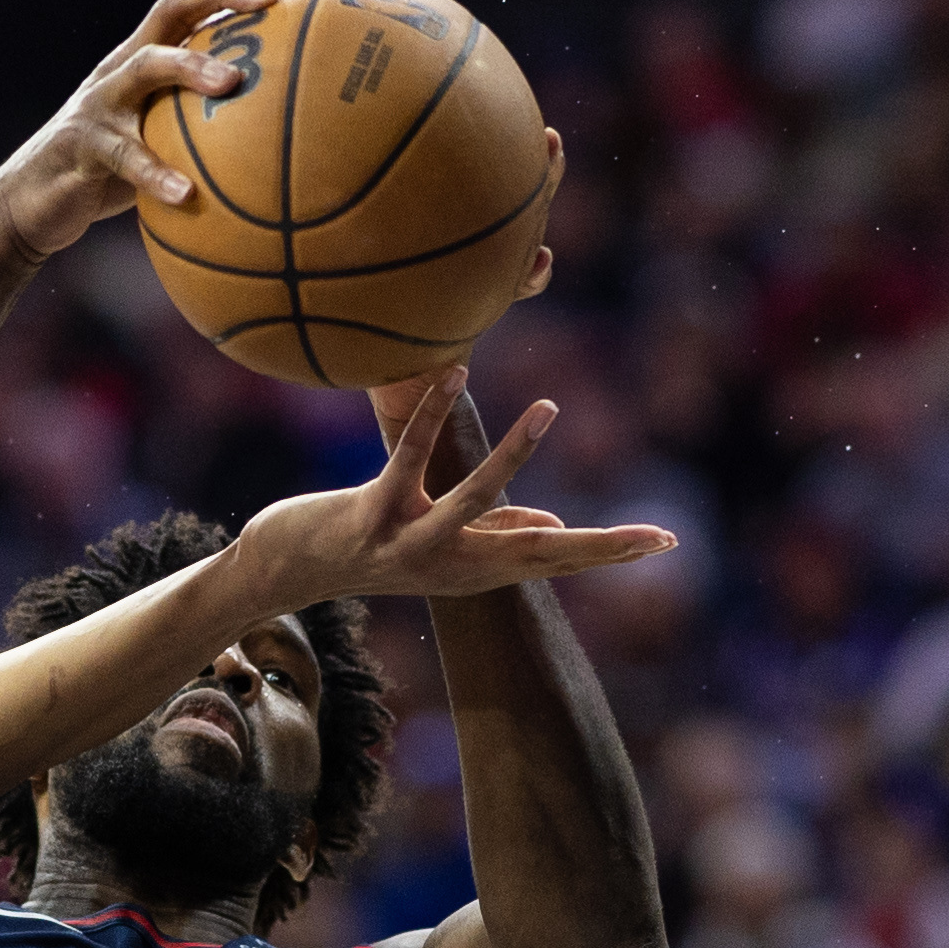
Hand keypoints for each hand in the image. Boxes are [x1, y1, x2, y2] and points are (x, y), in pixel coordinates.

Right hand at [0, 0, 298, 265]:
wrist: (30, 203)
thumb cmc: (110, 177)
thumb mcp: (160, 146)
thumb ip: (205, 135)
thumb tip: (285, 156)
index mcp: (148, 59)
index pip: (200, 4)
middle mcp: (124, 67)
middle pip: (172, 8)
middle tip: (271, 2)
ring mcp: (100, 102)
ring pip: (146, 66)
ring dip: (190, 66)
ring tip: (231, 82)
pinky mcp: (81, 145)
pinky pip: (123, 156)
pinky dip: (155, 174)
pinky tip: (188, 195)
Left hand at [237, 367, 673, 605]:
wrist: (282, 571)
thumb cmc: (367, 549)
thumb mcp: (438, 550)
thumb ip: (497, 540)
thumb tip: (557, 532)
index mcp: (472, 572)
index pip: (554, 564)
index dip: (608, 554)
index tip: (665, 543)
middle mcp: (448, 566)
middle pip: (536, 558)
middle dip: (598, 548)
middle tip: (659, 534)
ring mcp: (408, 544)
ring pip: (473, 501)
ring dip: (514, 454)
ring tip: (550, 406)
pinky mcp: (370, 516)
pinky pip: (407, 460)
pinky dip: (430, 416)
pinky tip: (454, 375)